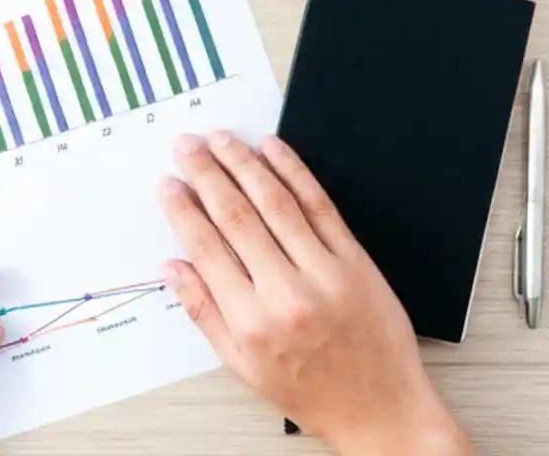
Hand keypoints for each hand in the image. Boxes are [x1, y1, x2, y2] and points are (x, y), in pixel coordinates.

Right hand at [158, 133, 472, 455]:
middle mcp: (286, 293)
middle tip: (186, 146)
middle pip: (236, 217)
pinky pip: (320, 206)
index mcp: (252, 322)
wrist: (380, 409)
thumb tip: (171, 267)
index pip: (207, 249)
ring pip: (276, 203)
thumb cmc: (310, 390)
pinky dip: (294, 173)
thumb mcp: (242, 365)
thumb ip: (204, 312)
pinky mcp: (356, 261)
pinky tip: (273, 150)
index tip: (168, 184)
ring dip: (243, 164)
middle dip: (206, 174)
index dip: (183, 210)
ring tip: (221, 139)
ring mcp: (325, 273)